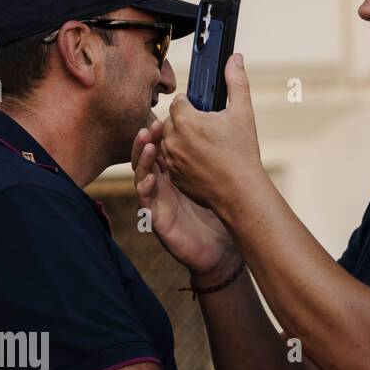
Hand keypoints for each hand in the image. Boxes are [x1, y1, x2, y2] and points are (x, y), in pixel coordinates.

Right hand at [133, 120, 237, 279]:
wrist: (221, 252)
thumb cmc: (219, 216)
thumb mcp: (216, 182)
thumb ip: (215, 160)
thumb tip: (227, 128)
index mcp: (176, 176)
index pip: (162, 150)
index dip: (159, 134)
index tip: (163, 117)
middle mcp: (163, 188)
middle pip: (146, 160)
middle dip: (145, 142)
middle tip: (150, 126)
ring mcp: (158, 204)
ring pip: (141, 178)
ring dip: (142, 161)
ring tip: (149, 145)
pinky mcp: (158, 222)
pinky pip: (145, 205)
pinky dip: (144, 190)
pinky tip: (149, 178)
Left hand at [159, 53, 263, 217]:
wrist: (239, 190)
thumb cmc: (242, 152)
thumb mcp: (243, 113)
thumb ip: (236, 82)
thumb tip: (234, 58)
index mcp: (185, 119)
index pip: (179, 102)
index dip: (194, 106)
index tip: (207, 113)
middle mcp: (172, 138)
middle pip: (173, 120)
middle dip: (188, 123)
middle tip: (210, 131)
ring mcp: (170, 158)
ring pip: (170, 140)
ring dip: (183, 140)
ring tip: (207, 148)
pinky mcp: (172, 175)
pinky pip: (171, 160)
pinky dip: (183, 159)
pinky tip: (203, 163)